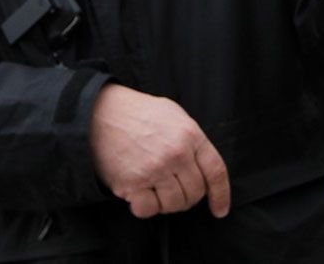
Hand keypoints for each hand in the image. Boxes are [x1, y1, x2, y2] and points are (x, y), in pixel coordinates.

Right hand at [89, 84, 230, 219]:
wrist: (101, 113)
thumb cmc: (139, 113)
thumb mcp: (173, 114)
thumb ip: (191, 139)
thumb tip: (203, 166)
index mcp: (190, 135)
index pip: (216, 171)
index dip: (221, 195)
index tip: (220, 210)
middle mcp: (175, 154)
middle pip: (195, 192)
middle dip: (188, 197)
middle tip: (174, 188)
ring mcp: (155, 170)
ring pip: (175, 204)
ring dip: (167, 203)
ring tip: (155, 188)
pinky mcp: (133, 183)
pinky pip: (148, 210)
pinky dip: (146, 207)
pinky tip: (140, 193)